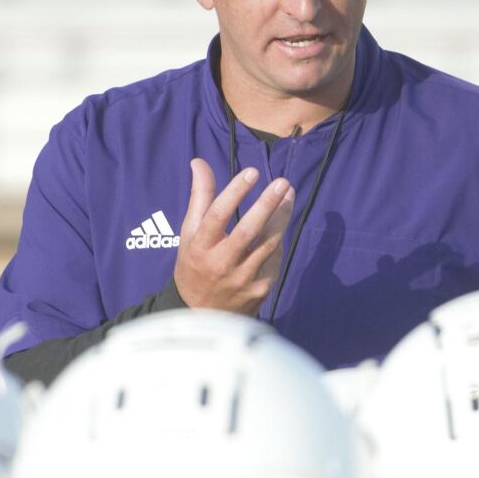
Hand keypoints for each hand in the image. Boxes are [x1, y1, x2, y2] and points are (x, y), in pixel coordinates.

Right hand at [171, 159, 295, 316]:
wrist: (203, 314)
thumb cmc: (195, 265)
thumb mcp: (190, 233)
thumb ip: (199, 198)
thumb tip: (199, 162)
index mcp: (200, 248)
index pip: (218, 216)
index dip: (235, 192)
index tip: (252, 172)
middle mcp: (222, 264)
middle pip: (248, 231)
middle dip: (267, 205)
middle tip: (282, 183)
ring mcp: (243, 278)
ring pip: (269, 243)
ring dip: (282, 217)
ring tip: (288, 195)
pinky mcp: (261, 288)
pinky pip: (275, 257)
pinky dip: (278, 238)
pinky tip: (280, 223)